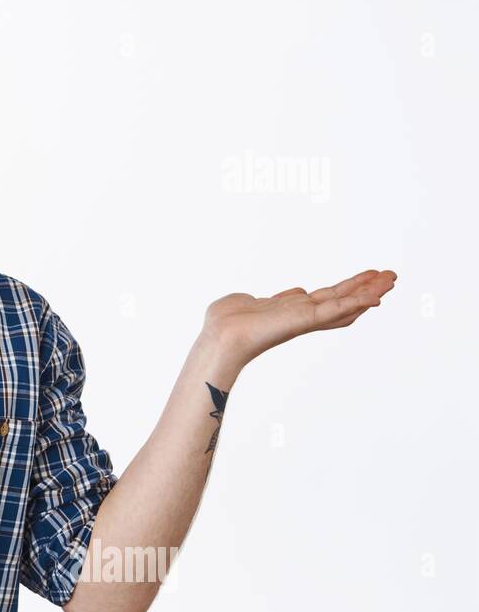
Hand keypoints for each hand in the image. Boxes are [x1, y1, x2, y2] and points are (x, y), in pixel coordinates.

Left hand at [203, 268, 396, 365]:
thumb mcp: (250, 302)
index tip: (369, 280)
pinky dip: (358, 302)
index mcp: (291, 309)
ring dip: (370, 292)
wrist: (220, 336)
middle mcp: (302, 314)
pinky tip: (376, 296)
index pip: (327, 298)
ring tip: (391, 280)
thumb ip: (271, 298)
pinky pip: (337, 309)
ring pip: (345, 302)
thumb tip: (282, 293)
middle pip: (342, 299)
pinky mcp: (306, 319)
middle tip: (391, 276)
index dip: (349, 290)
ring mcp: (306, 318)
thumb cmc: (226, 322)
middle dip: (366, 288)